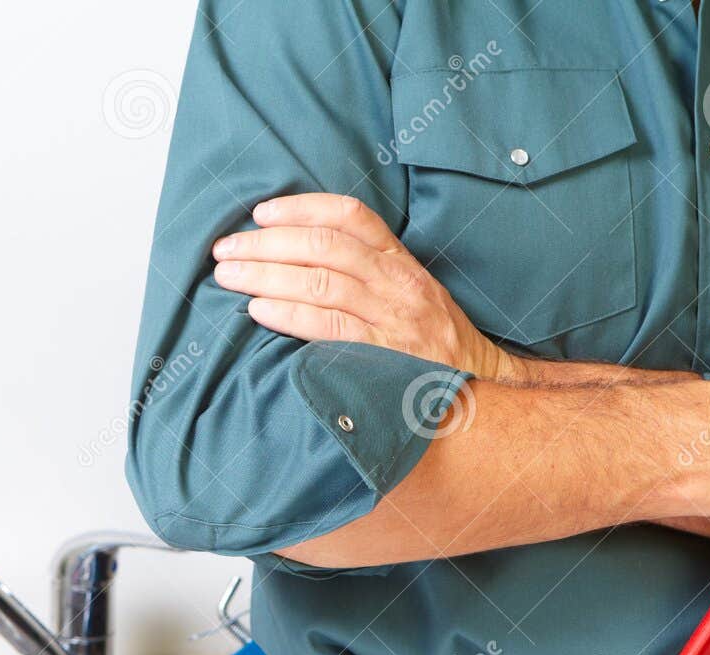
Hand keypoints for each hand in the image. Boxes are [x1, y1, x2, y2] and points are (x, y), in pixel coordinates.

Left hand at [212, 193, 516, 382]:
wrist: (483, 393)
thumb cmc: (434, 345)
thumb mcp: (411, 295)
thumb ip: (369, 273)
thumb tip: (302, 256)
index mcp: (403, 262)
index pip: (351, 216)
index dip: (302, 207)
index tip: (262, 212)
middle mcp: (399, 284)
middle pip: (324, 247)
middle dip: (267, 243)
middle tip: (226, 248)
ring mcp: (394, 320)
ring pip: (319, 283)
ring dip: (266, 276)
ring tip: (229, 276)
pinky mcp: (384, 356)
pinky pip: (328, 328)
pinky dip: (288, 316)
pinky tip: (258, 311)